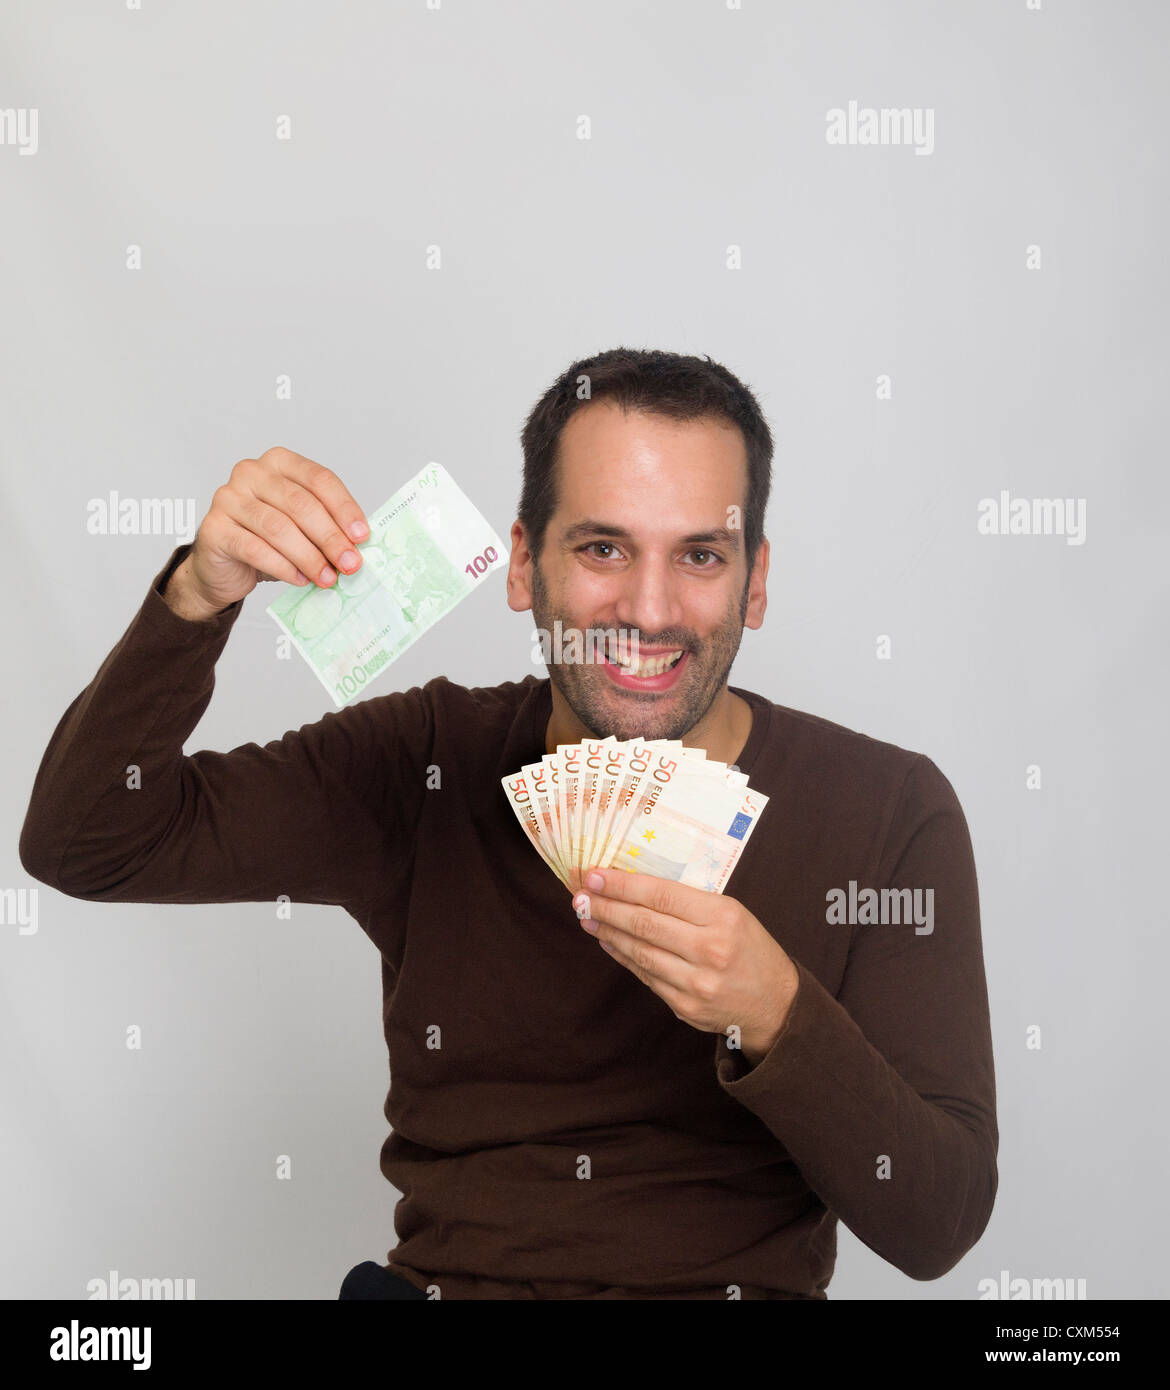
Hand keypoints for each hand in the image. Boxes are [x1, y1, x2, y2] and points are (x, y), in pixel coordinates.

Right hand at [181, 447, 369, 611]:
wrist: (224, 567)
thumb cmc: (267, 541)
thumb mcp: (301, 527)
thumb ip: (325, 527)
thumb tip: (357, 545)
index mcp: (279, 462)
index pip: (319, 479)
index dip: (344, 508)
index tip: (362, 535)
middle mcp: (251, 473)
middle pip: (300, 504)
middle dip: (330, 537)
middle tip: (349, 563)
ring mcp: (229, 498)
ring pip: (278, 528)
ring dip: (309, 557)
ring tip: (327, 578)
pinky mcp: (214, 528)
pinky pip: (255, 549)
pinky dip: (283, 567)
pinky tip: (300, 579)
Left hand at [572, 866, 799, 1065]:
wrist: (776, 1005)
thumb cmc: (751, 949)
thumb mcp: (732, 913)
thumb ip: (689, 902)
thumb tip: (634, 887)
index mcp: (723, 918)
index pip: (662, 895)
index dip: (623, 884)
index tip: (595, 875)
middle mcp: (709, 950)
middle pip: (644, 923)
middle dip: (606, 906)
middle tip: (580, 895)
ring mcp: (695, 983)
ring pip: (639, 951)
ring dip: (608, 931)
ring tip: (588, 915)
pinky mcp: (684, 1007)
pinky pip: (645, 976)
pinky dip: (623, 956)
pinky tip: (609, 941)